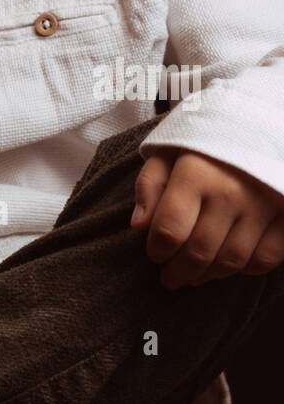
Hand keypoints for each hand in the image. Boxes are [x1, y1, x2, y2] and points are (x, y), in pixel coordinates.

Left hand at [131, 149, 283, 289]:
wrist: (256, 126)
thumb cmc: (206, 143)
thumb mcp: (170, 151)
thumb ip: (150, 184)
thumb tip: (138, 226)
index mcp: (196, 172)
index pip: (169, 229)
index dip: (157, 250)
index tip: (154, 254)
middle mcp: (230, 192)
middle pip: (199, 251)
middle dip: (179, 271)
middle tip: (170, 278)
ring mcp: (262, 206)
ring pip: (231, 260)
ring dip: (209, 275)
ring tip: (195, 276)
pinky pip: (265, 259)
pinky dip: (246, 269)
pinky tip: (230, 265)